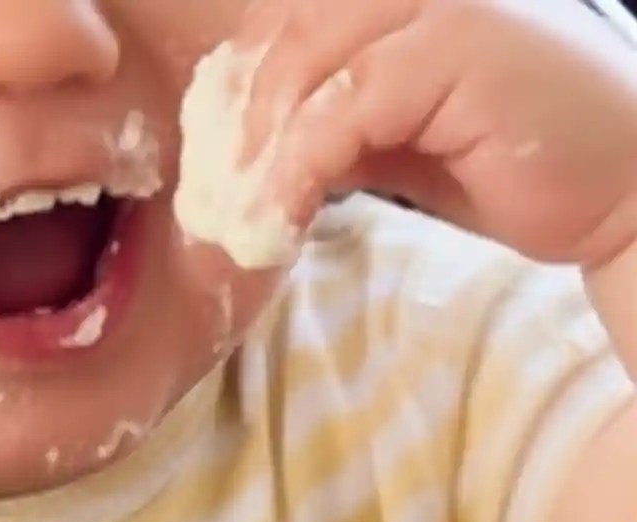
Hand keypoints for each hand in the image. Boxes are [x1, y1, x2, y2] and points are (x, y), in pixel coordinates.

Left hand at [237, 0, 636, 267]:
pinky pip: (345, 107)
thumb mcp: (394, 137)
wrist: (622, 197)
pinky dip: (302, 167)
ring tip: (246, 212)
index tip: (213, 151)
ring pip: (305, 65)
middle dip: (237, 117)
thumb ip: (331, 120)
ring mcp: (445, 5)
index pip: (286, 15)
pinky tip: (287, 213)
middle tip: (217, 189)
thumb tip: (250, 144)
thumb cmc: (509, 165)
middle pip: (282, 33)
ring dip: (262, 150)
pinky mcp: (461, 49)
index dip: (239, 81)